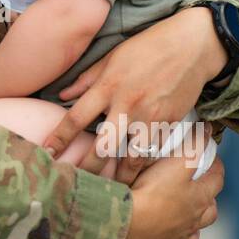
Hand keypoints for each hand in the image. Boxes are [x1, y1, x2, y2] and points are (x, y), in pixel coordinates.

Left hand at [41, 7, 224, 183]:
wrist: (191, 46)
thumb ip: (86, 79)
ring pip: (131, 159)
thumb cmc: (148, 47)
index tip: (46, 154)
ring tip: (110, 192)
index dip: (59, 138)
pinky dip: (146, 166)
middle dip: (87, 170)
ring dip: (119, 178)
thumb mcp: (112, 57)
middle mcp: (126, 105)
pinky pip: (154, 152)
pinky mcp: (170, 124)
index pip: (75, 117)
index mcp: (107, 86)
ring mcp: (150, 117)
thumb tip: (62, 94)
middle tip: (76, 186)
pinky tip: (138, 177)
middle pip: (102, 147)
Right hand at [120, 127, 222, 238]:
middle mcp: (193, 219)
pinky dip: (174, 236)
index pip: (217, 178)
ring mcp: (178, 237)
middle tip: (196, 185)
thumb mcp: (176, 162)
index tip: (210, 158)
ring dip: (194, 219)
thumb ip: (193, 146)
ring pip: (195, 229)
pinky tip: (167, 230)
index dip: (215, 165)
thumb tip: (207, 130)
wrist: (125, 222)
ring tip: (184, 210)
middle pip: (211, 209)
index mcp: (199, 197)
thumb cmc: (151, 191)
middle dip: (207, 196)